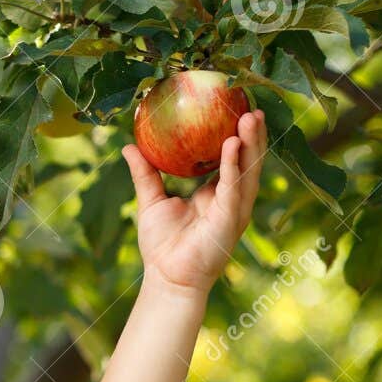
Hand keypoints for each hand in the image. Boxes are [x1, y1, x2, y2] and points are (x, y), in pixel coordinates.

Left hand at [122, 109, 266, 294]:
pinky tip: (231, 145)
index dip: (236, 134)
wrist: (166, 279)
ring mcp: (234, 209)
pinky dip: (234, 166)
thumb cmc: (161, 246)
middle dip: (252, 133)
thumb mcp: (151, 200)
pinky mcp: (229, 220)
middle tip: (250, 103)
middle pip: (247, 160)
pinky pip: (234, 188)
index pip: (231, 158)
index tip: (234, 107)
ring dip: (251, 143)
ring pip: (249, 170)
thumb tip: (129, 145)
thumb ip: (144, 173)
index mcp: (216, 193)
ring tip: (251, 116)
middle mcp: (231, 199)